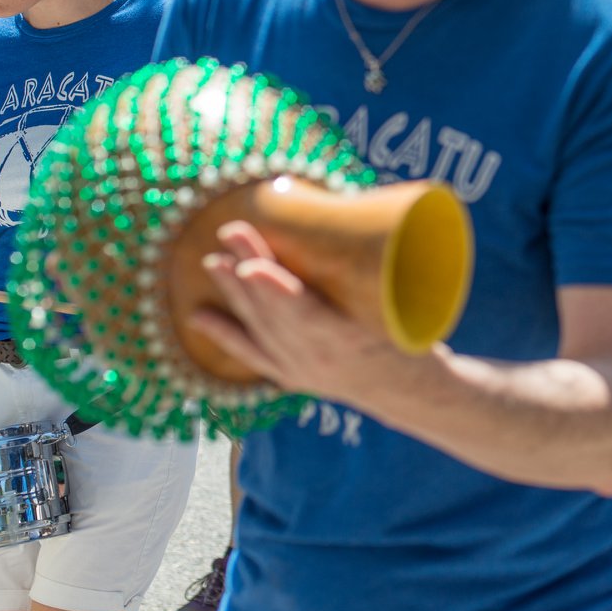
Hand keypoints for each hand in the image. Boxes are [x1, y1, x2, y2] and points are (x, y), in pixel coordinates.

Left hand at [192, 221, 409, 402]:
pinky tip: (198, 316)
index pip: (307, 313)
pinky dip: (224, 334)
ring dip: (233, 292)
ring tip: (212, 260)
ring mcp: (301, 370)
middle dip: (249, 270)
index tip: (251, 266)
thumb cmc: (414, 339)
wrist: (412, 394)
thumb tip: (362, 216)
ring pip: (260, 327)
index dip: (276, 290)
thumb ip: (382, 274)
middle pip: (276, 311)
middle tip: (231, 231)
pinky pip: (251, 354)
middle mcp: (319, 359)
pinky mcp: (290, 376)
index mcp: (352, 342)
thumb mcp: (406, 308)